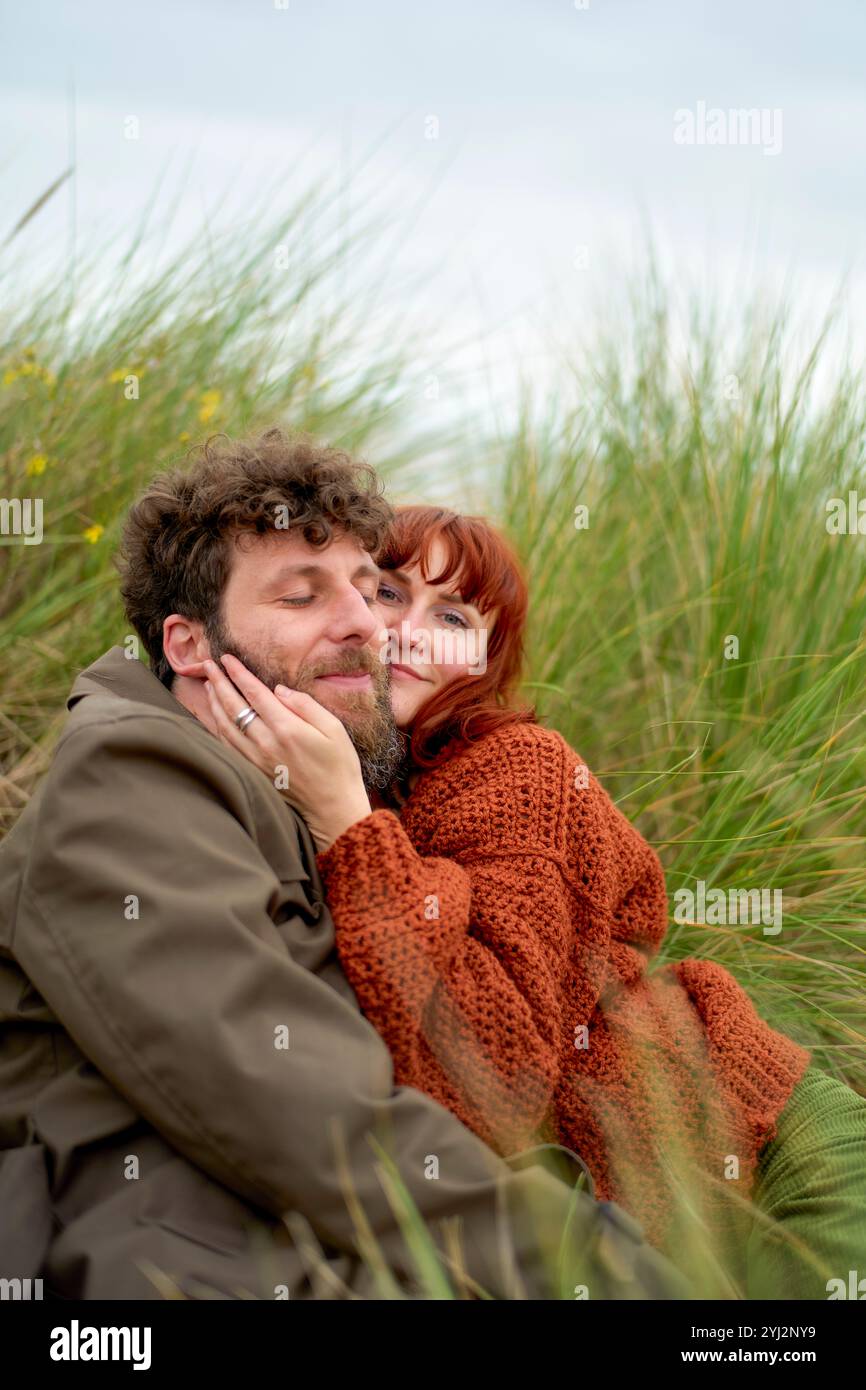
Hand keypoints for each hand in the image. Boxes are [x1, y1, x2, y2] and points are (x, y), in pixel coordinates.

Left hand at [203, 653, 372, 851]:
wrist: (333, 809)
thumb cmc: (339, 767)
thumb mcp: (334, 729)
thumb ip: (305, 705)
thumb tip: (278, 690)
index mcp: (287, 728)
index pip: (254, 693)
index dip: (238, 673)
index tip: (226, 658)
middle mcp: (266, 743)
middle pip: (233, 706)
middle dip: (218, 682)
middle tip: (206, 664)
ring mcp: (256, 759)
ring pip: (225, 725)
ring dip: (213, 702)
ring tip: (208, 684)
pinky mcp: (253, 771)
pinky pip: (227, 744)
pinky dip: (216, 726)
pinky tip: (214, 715)